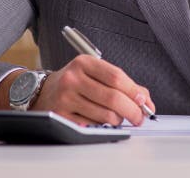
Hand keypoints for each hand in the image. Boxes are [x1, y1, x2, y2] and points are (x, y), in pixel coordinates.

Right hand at [31, 55, 154, 126]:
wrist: (43, 92)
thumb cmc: (75, 82)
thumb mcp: (94, 73)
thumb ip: (121, 83)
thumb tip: (146, 100)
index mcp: (84, 63)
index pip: (116, 76)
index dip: (134, 91)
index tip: (144, 101)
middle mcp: (73, 79)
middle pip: (112, 98)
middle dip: (132, 110)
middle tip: (139, 118)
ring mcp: (66, 98)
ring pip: (104, 115)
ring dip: (118, 120)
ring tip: (119, 118)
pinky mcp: (61, 116)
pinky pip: (92, 126)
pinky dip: (103, 127)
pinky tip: (102, 122)